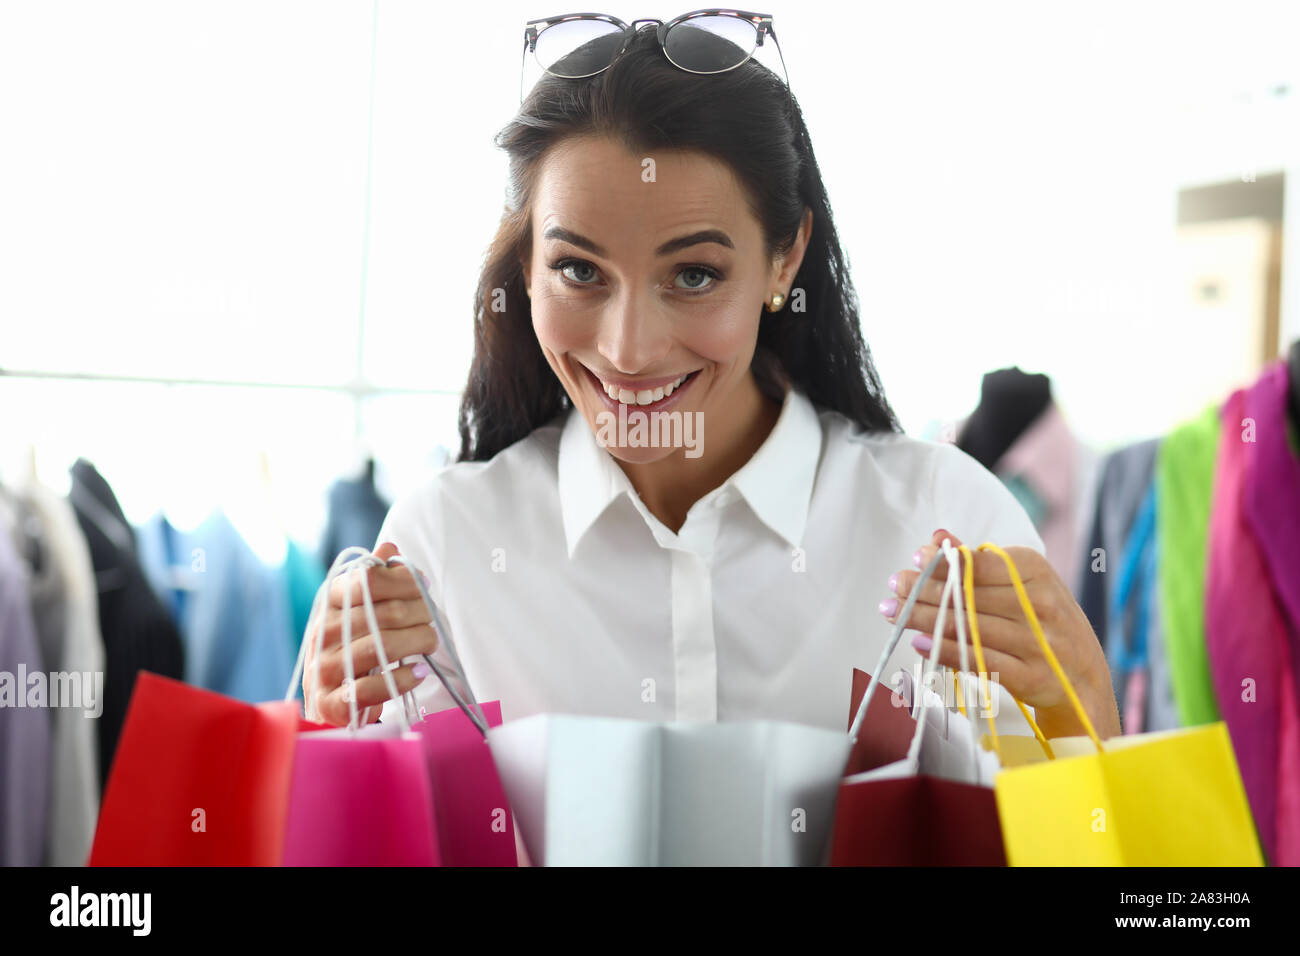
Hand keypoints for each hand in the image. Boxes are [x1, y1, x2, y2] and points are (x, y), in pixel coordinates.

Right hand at [302, 542, 438, 726]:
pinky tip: (418, 671)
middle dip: (421, 613)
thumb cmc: (350, 646)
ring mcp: (324, 668)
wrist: (327, 701)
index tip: (425, 586)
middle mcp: (322, 633)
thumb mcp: (357, 609)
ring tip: (430, 642)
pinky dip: (404, 678)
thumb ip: (373, 578)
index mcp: (329, 603)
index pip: (369, 579)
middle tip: (433, 619)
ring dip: (418, 641)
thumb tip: (390, 547)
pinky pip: (375, 687)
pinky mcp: (334, 702)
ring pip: (383, 646)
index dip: (405, 580)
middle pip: (385, 612)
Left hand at [881, 529, 1120, 740]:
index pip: (981, 564)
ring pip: (968, 626)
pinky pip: (978, 659)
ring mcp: (1037, 642)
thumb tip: (938, 536)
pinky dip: (945, 650)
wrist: (1084, 678)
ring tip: (894, 613)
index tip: (915, 559)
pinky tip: (918, 643)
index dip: (945, 562)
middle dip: (925, 590)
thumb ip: (980, 561)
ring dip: (924, 619)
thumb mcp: (1023, 583)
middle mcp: (1040, 604)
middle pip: (969, 595)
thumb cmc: (1043, 622)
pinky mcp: (1031, 676)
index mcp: (1037, 572)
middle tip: (895, 586)